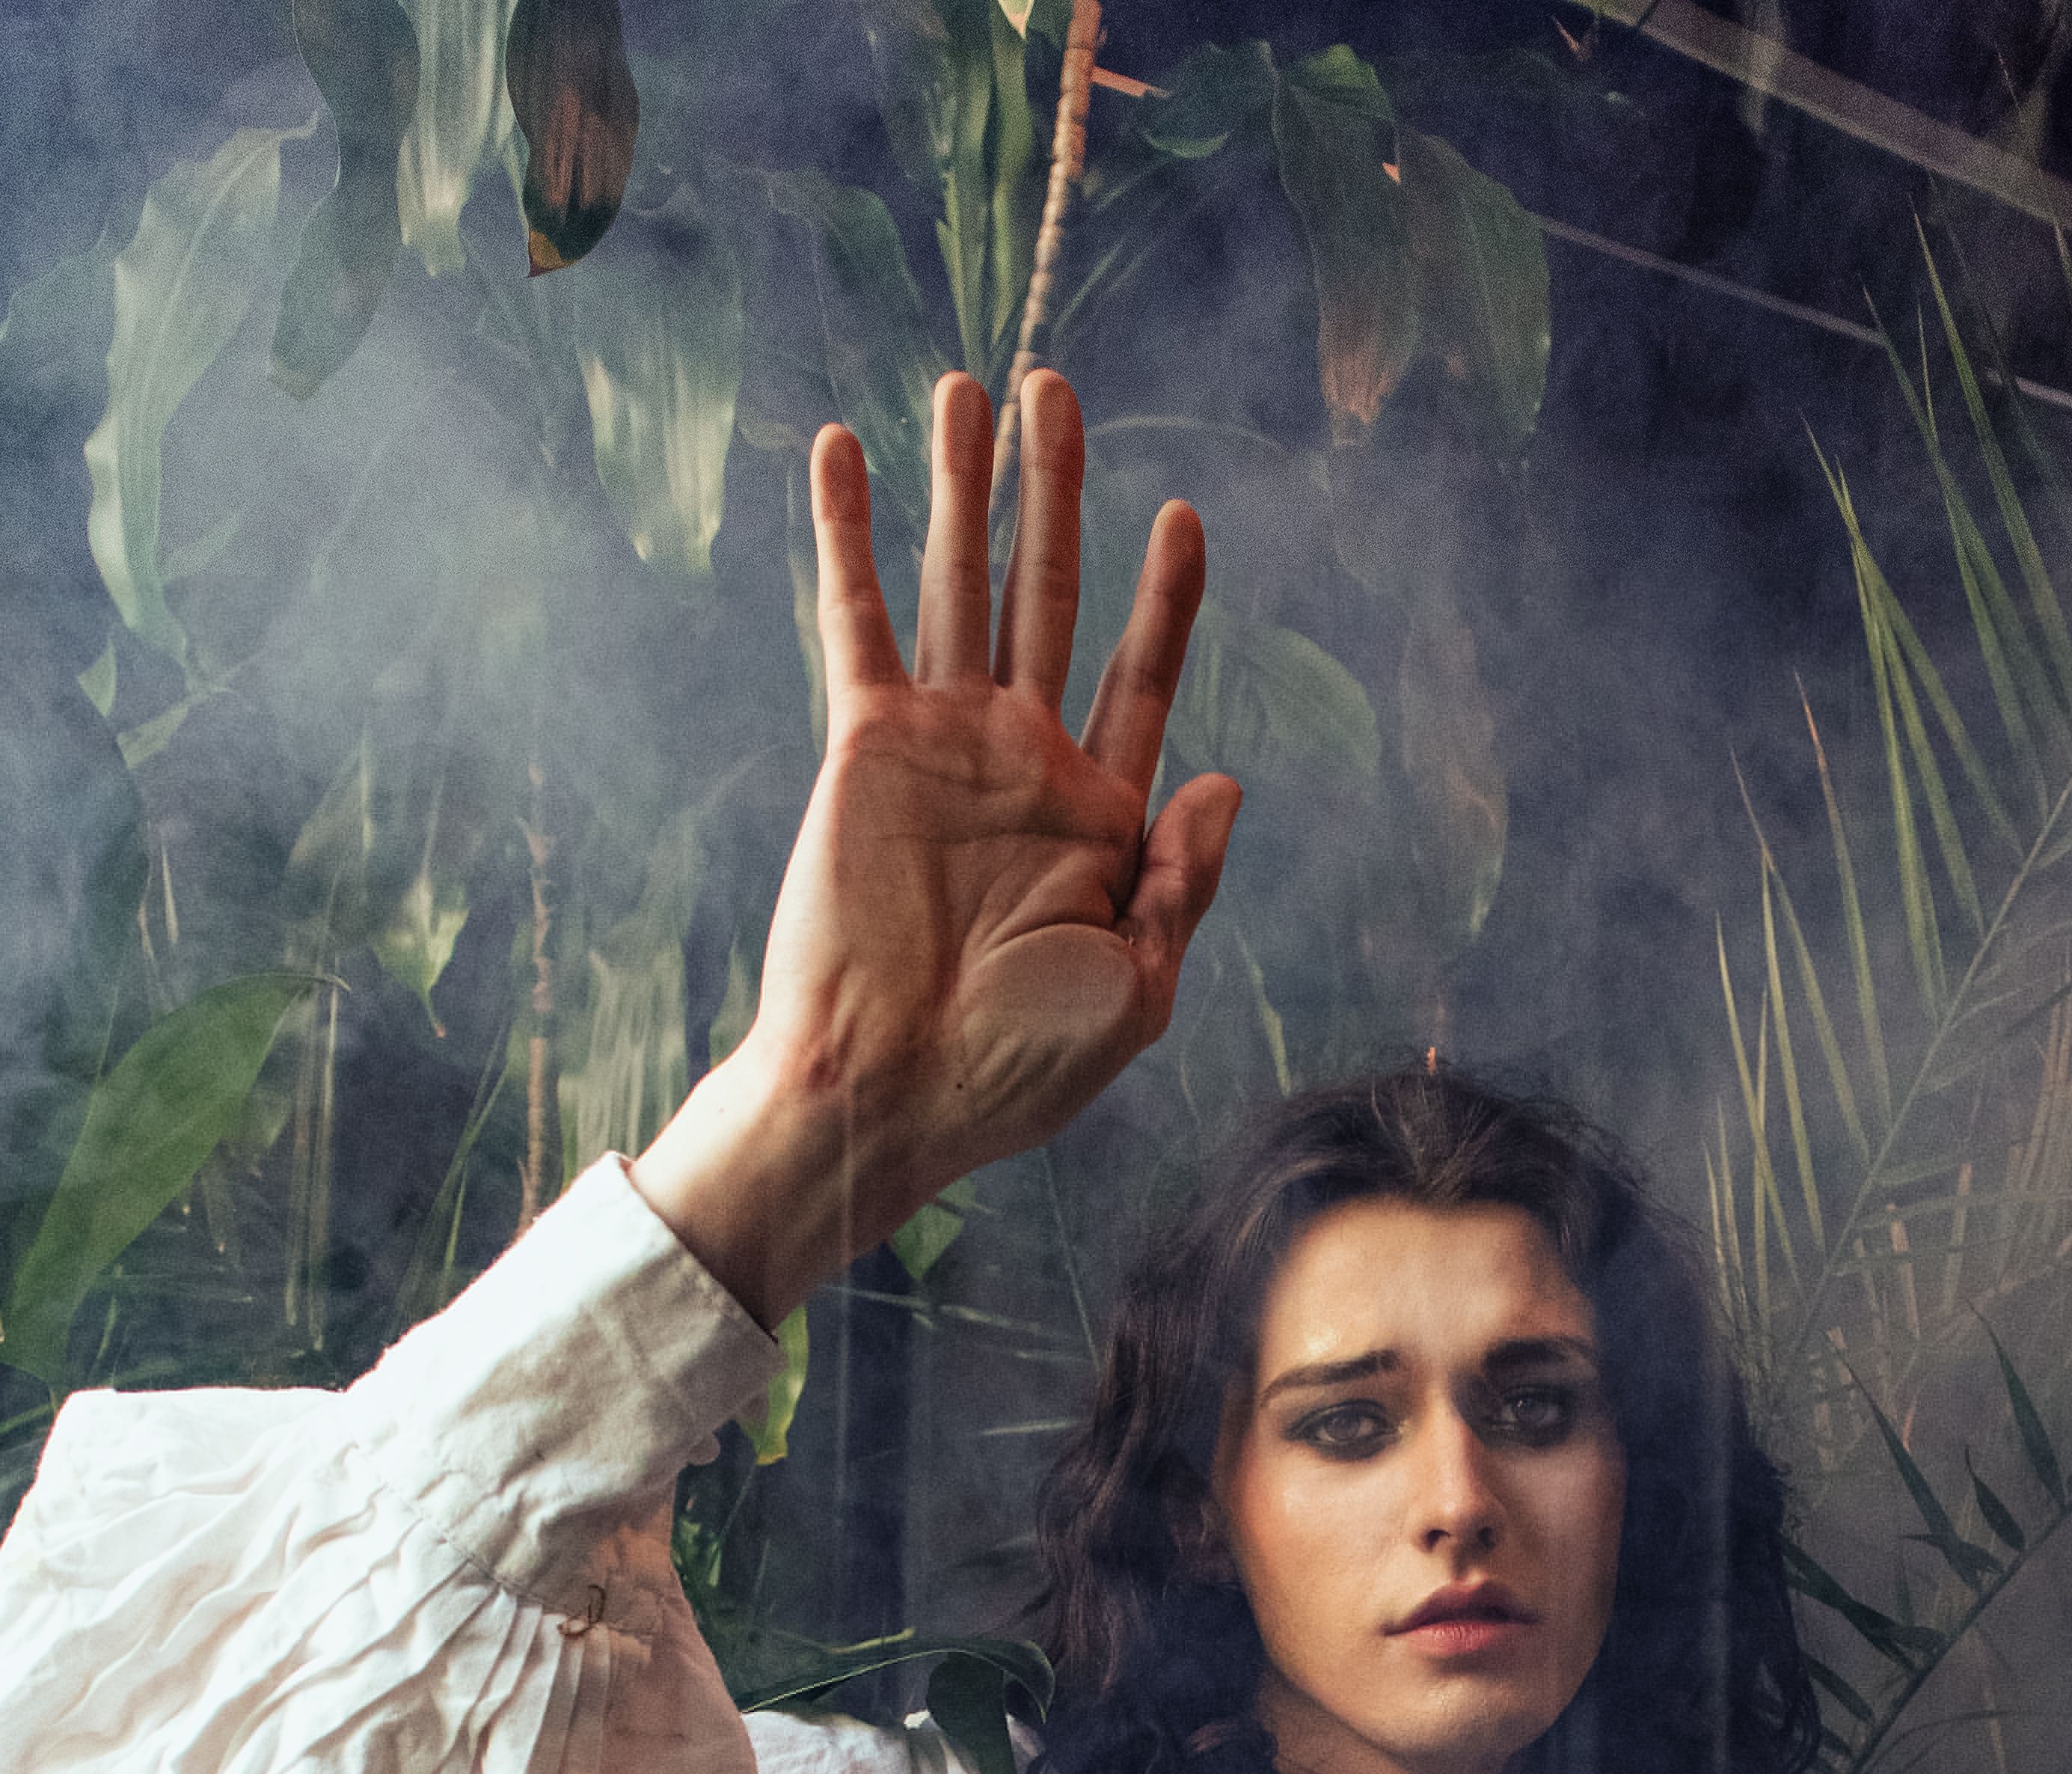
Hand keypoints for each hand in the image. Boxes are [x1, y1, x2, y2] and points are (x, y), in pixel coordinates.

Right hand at [635, 369, 1240, 1326]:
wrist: (894, 1089)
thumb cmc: (1017, 1067)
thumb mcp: (1135, 989)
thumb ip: (1182, 882)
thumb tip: (1224, 778)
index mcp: (1098, 817)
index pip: (1141, 676)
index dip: (1165, 595)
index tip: (1182, 515)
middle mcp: (1020, 763)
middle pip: (1049, 593)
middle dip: (1056, 491)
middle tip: (1056, 387)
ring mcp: (940, 746)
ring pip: (958, 581)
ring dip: (962, 485)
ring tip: (972, 387)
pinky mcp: (864, 743)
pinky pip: (855, 618)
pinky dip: (849, 534)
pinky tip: (846, 451)